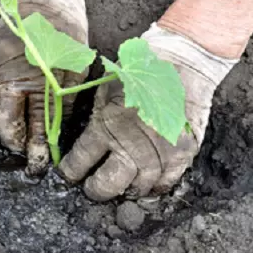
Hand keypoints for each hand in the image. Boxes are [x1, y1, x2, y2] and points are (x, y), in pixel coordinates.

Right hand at [0, 0, 88, 174]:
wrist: (44, 0)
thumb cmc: (65, 35)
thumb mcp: (73, 72)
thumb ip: (62, 105)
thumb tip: (54, 135)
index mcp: (32, 83)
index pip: (32, 128)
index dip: (35, 151)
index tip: (39, 165)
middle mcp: (4, 80)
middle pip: (4, 126)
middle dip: (14, 143)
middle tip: (25, 152)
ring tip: (12, 131)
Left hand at [58, 23, 237, 200]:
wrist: (183, 62)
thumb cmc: (140, 70)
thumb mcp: (106, 89)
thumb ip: (97, 117)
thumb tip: (83, 142)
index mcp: (106, 125)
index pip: (80, 162)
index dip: (71, 173)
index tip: (69, 176)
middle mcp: (131, 144)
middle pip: (107, 185)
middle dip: (96, 190)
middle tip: (93, 188)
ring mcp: (159, 152)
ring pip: (137, 189)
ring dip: (126, 190)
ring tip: (121, 186)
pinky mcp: (183, 154)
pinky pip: (166, 184)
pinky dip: (155, 188)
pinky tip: (147, 184)